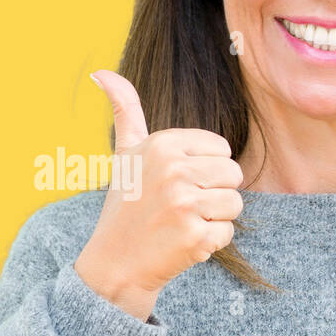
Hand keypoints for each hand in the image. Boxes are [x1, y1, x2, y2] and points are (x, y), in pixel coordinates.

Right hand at [74, 69, 243, 320]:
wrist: (115, 263)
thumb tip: (100, 72)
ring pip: (235, 204)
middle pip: (234, 175)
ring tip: (181, 224)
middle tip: (179, 208)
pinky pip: (227, 233)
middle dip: (213, 194)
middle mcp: (173, 170)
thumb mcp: (125, 153)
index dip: (206, 170)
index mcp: (163, 144)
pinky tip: (182, 244)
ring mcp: (184, 204)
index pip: (222, 149)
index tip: (176, 184)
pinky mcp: (194, 237)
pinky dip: (209, 244)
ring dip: (214, 219)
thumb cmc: (126, 205)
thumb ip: (125, 110)